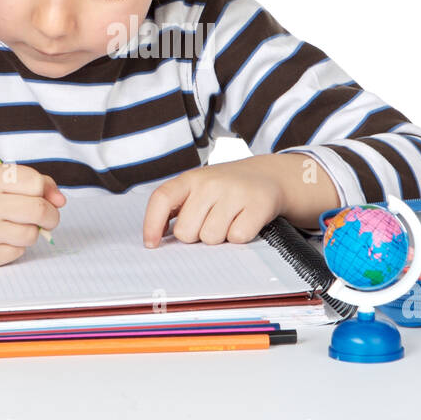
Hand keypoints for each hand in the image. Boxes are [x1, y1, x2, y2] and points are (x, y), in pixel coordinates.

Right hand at [0, 162, 64, 267]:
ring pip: (31, 234)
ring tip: (15, 227)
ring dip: (32, 232)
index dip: (46, 192)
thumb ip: (33, 181)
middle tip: (47, 219)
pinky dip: (16, 246)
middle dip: (51, 216)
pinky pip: (18, 252)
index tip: (45, 198)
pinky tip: (0, 239)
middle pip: (39, 210)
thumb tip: (60, 200)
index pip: (35, 183)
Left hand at [141, 160, 286, 248]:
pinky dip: (240, 236)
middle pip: (186, 231)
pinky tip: (244, 221)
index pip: (162, 199)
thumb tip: (156, 238)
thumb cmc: (227, 188)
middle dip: (195, 235)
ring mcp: (234, 192)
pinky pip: (237, 238)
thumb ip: (177, 208)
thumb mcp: (199, 188)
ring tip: (229, 220)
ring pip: (211, 238)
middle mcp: (210, 183)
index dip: (151, 224)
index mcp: (191, 178)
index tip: (151, 244)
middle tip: (210, 222)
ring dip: (219, 237)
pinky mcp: (257, 205)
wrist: (269, 175)